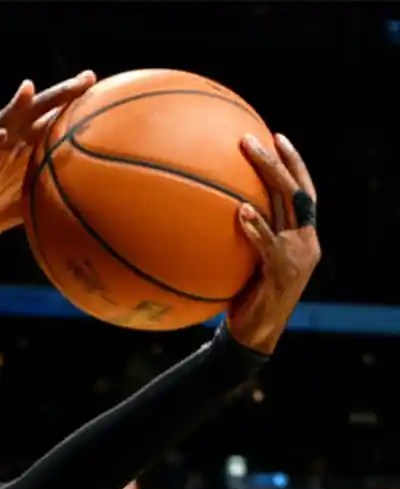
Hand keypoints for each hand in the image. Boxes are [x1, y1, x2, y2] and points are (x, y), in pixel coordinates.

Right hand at [0, 70, 95, 260]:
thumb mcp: (26, 205)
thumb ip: (50, 193)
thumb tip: (88, 201)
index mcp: (20, 151)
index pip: (49, 119)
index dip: (71, 102)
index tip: (97, 84)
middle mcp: (3, 145)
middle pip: (33, 112)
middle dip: (58, 94)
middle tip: (86, 78)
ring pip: (2, 122)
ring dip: (17, 106)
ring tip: (31, 89)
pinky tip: (0, 136)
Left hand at [227, 133, 320, 354]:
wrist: (254, 336)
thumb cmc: (241, 300)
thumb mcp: (241, 264)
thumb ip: (235, 239)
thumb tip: (199, 217)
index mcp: (301, 237)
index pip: (302, 191)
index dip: (293, 163)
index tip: (276, 136)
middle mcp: (305, 240)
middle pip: (296, 190)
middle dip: (276, 160)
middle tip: (251, 138)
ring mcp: (298, 255)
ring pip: (287, 205)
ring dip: (268, 176)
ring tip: (247, 154)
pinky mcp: (283, 272)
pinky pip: (268, 243)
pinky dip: (256, 226)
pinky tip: (239, 211)